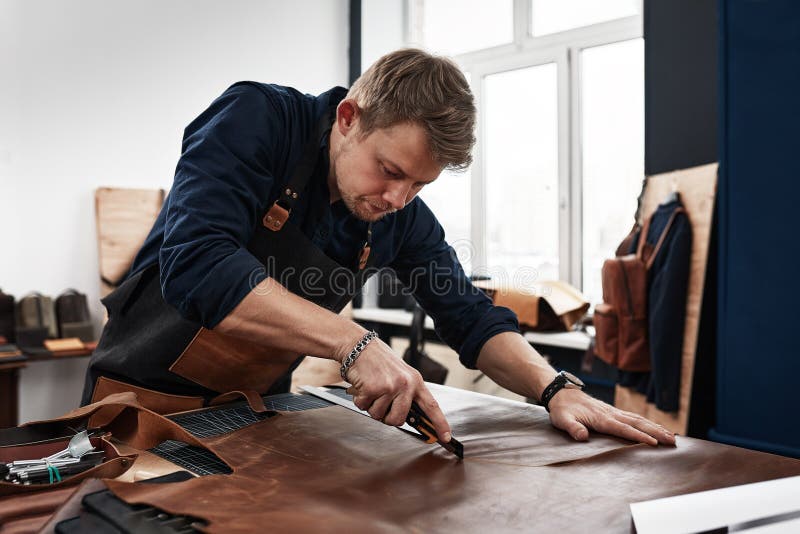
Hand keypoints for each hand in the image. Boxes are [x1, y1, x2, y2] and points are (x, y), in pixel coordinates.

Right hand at [344, 337, 451, 442]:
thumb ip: (406, 393)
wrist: (359, 346)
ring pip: (379, 415)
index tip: (445, 437)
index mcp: (415, 381)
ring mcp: (390, 387)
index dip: (439, 423)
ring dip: (371, 406)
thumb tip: (409, 416)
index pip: (432, 406)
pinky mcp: (373, 389)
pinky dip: (360, 400)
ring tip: (371, 388)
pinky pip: (364, 407)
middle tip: (381, 404)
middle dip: (387, 418)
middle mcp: (405, 384)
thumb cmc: (377, 359)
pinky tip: (363, 386)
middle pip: (398, 419)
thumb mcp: (400, 374)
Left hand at [547, 388, 675, 445]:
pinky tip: (655, 428)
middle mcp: (611, 414)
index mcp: (601, 418)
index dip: (639, 436)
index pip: (623, 429)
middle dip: (656, 432)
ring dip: (655, 428)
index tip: (654, 443)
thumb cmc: (562, 409)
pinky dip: (647, 423)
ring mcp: (613, 412)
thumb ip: (573, 428)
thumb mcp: (563, 420)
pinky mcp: (613, 412)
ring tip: (671, 436)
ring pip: (638, 420)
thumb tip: (582, 437)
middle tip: (672, 441)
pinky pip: (634, 418)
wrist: (561, 393)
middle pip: (637, 424)